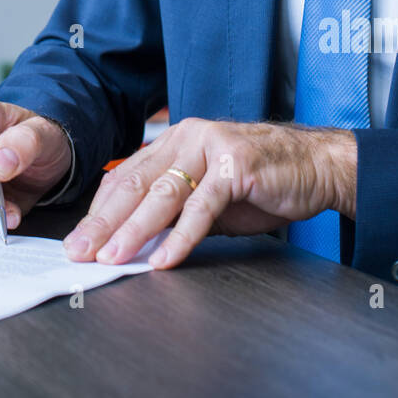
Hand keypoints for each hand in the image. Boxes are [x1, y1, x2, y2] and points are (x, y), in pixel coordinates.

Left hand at [63, 119, 356, 268]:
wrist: (318, 164)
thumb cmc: (264, 181)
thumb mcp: (210, 197)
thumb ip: (176, 211)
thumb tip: (138, 241)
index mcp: (175, 141)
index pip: (125, 176)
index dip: (99, 211)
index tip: (79, 240)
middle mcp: (188, 138)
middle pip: (135, 184)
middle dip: (103, 222)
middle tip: (79, 252)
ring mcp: (212, 148)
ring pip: (162, 193)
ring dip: (133, 230)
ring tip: (113, 258)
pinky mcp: (237, 166)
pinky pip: (202, 206)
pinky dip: (181, 236)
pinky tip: (163, 258)